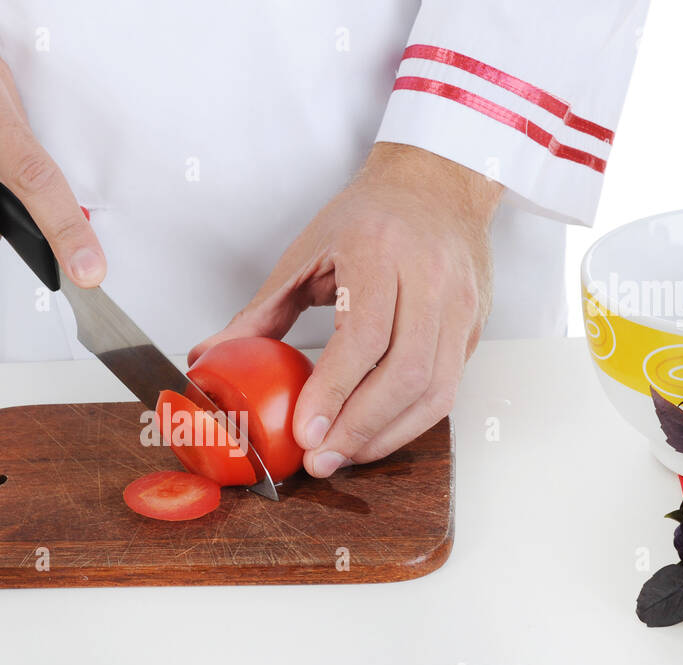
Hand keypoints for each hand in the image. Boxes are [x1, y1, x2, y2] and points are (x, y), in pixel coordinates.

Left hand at [189, 143, 500, 477]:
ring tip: (343, 457)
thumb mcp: (305, 252)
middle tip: (320, 460)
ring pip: (435, 390)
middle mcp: (431, 277)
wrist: (436, 186)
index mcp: (382, 251)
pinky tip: (374, 437)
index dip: (334, 391)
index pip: (364, 336)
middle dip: (359, 428)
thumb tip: (208, 357)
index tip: (305, 431)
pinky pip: (447, 390)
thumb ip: (259, 313)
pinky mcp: (474, 329)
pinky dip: (409, 423)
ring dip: (386, 436)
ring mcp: (461, 305)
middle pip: (406, 372)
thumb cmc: (368, 217)